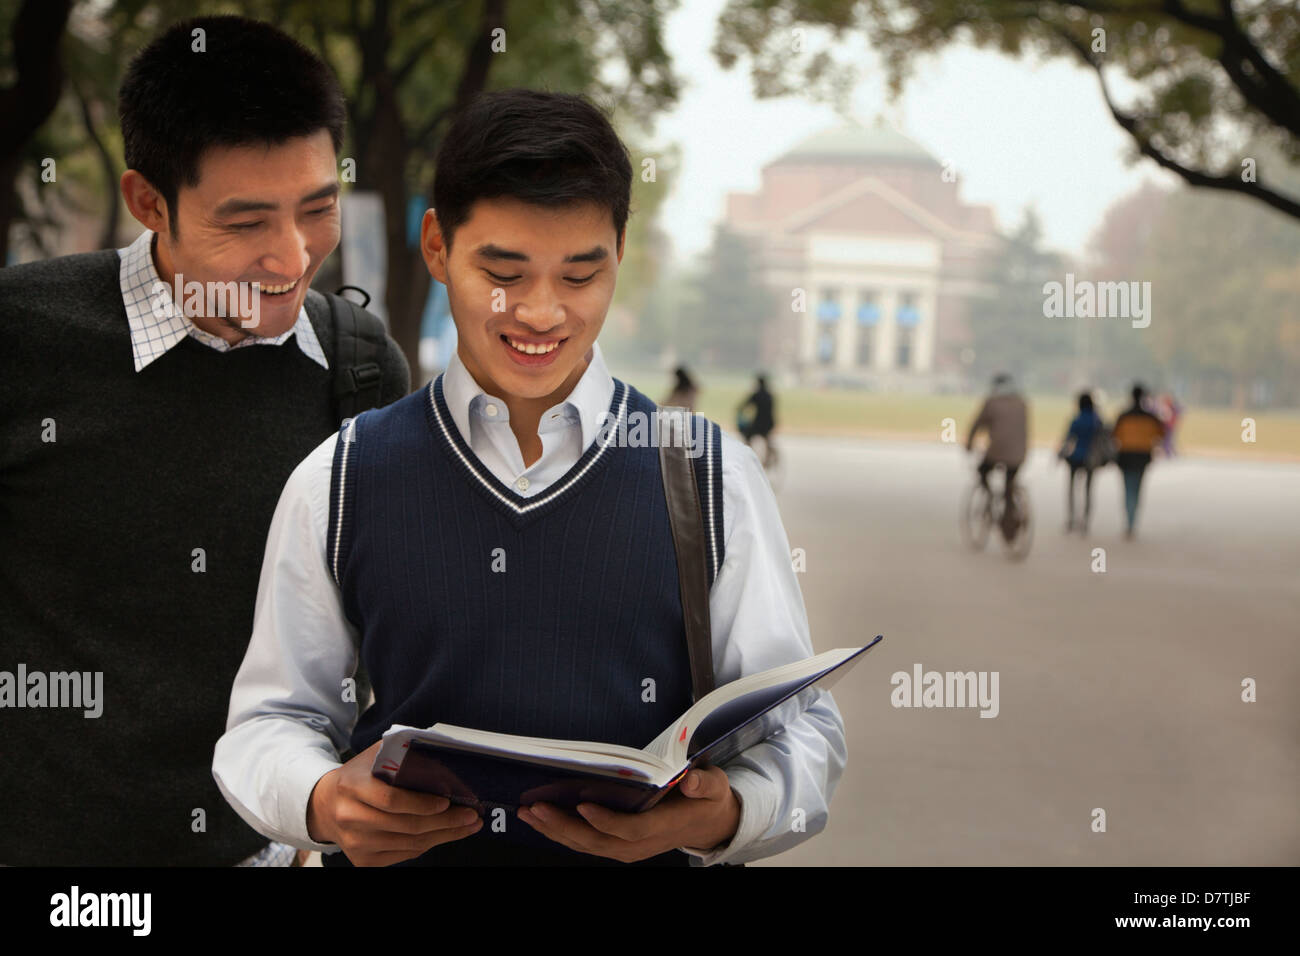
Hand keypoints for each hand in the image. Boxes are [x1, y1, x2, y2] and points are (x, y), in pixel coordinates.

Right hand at [306, 740, 482, 866]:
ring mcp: (355, 843)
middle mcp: (350, 818)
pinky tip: (445, 834)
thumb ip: (402, 751)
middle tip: (471, 816)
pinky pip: (403, 855)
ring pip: (409, 844)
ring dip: (443, 836)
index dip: (420, 804)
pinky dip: (428, 845)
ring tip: (467, 825)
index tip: (446, 802)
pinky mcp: (362, 860)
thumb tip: (441, 749)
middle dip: (444, 822)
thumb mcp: (374, 755)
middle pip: (405, 825)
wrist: (328, 805)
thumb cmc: (361, 775)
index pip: (390, 800)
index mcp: (352, 786)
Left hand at [517, 765, 740, 862]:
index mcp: (664, 826)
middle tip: (536, 808)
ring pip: (586, 845)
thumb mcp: (714, 786)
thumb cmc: (707, 800)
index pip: (629, 830)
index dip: (604, 820)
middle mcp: (641, 843)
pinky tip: (542, 820)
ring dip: (555, 830)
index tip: (582, 803)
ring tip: (529, 812)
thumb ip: (703, 784)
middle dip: (563, 826)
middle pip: (597, 841)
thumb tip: (690, 780)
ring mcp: (628, 848)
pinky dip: (561, 832)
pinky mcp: (618, 845)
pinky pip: (586, 843)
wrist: (709, 823)